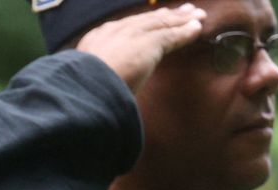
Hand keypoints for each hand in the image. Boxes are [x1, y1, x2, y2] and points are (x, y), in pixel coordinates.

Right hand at [78, 3, 205, 90]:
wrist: (82, 90)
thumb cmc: (80, 91)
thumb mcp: (84, 77)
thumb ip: (95, 72)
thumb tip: (98, 80)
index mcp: (95, 40)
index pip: (126, 26)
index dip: (144, 22)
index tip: (156, 18)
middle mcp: (113, 31)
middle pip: (146, 20)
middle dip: (166, 15)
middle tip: (184, 10)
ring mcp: (131, 35)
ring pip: (161, 23)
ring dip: (181, 20)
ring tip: (198, 16)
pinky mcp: (148, 43)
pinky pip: (171, 35)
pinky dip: (186, 32)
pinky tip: (198, 28)